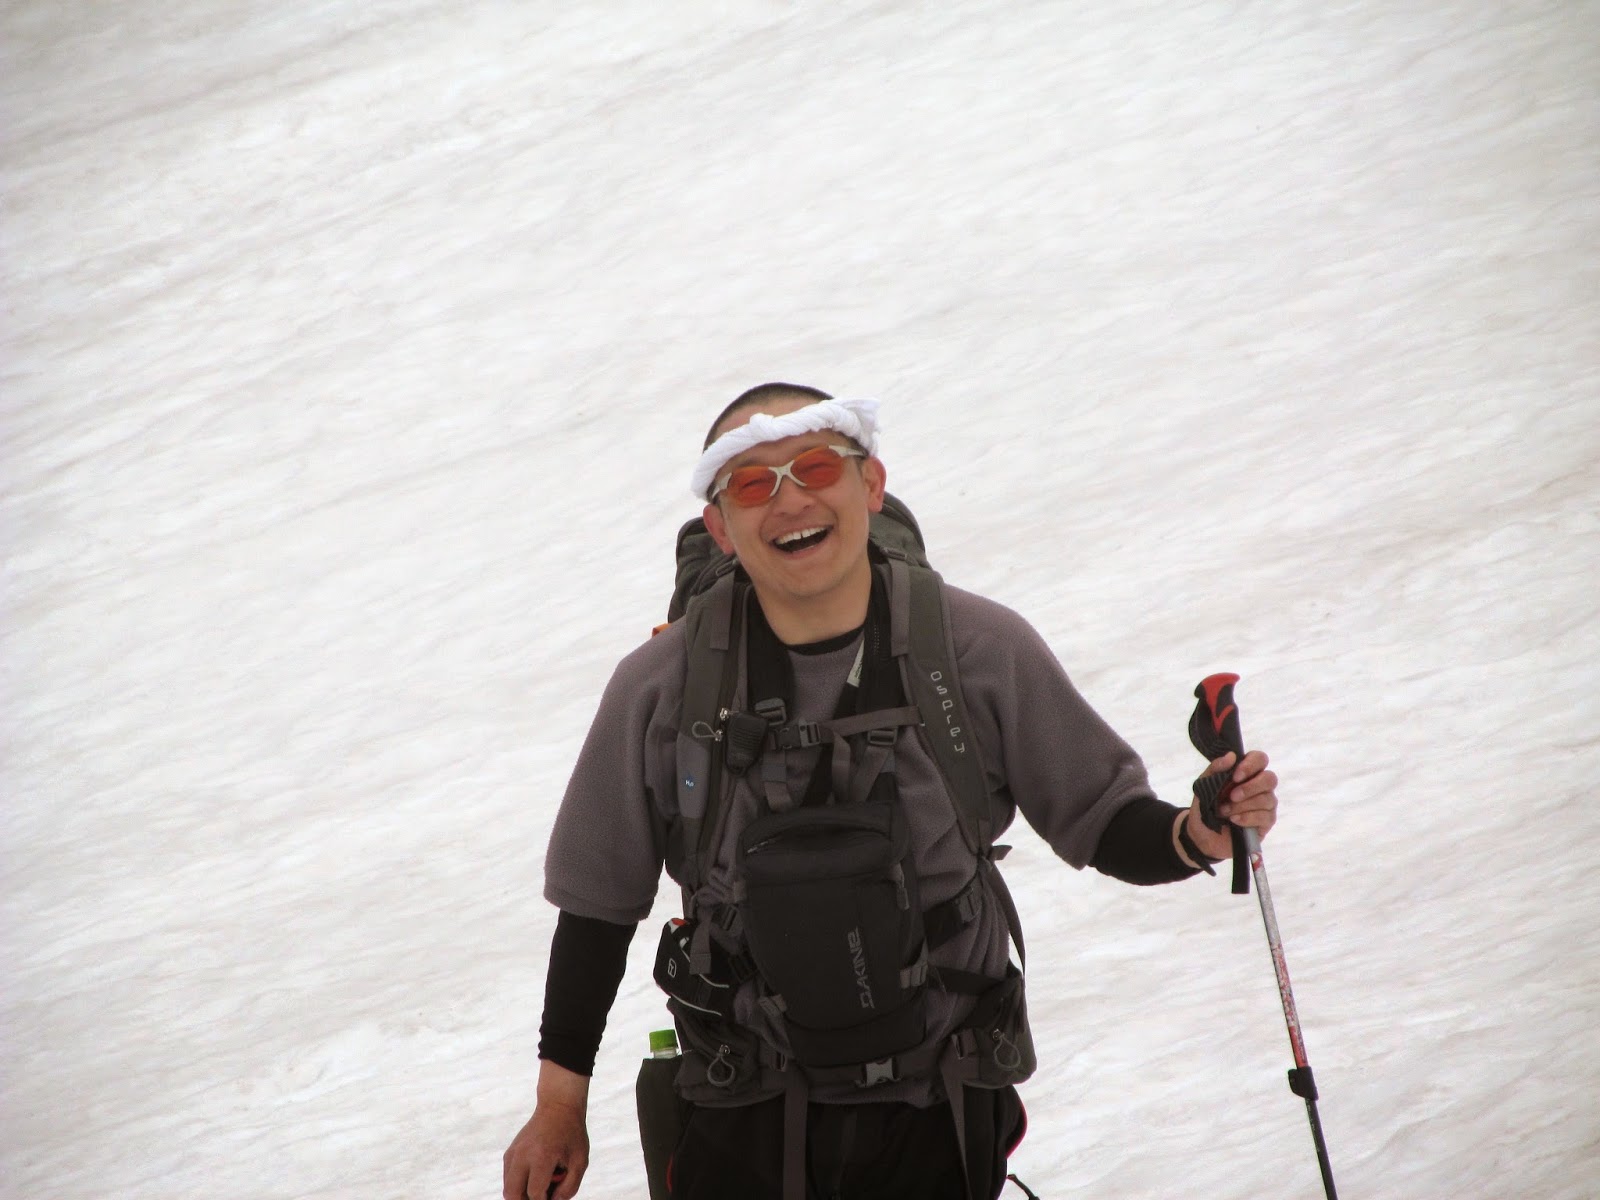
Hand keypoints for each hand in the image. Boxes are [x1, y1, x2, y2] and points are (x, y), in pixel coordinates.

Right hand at [503, 1062, 590, 1199]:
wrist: (558, 1106)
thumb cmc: (572, 1135)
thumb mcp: (580, 1161)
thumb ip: (569, 1188)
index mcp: (542, 1156)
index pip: (535, 1193)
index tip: (552, 1197)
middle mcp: (523, 1155)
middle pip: (512, 1194)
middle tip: (542, 1197)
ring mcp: (513, 1153)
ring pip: (507, 1188)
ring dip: (520, 1194)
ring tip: (541, 1187)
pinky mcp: (510, 1152)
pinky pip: (508, 1177)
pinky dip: (518, 1184)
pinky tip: (535, 1177)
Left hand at [1184, 749, 1276, 861]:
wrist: (1203, 834)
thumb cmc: (1206, 805)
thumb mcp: (1204, 785)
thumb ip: (1216, 769)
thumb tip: (1231, 756)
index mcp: (1246, 772)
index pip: (1260, 759)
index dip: (1251, 765)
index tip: (1235, 776)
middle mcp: (1260, 786)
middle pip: (1270, 778)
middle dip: (1250, 788)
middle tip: (1232, 796)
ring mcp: (1266, 804)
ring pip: (1267, 799)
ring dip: (1243, 806)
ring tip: (1225, 812)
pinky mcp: (1267, 822)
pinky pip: (1266, 816)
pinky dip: (1247, 817)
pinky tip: (1234, 820)